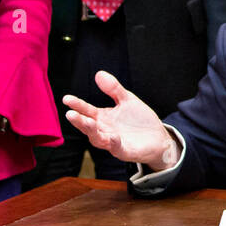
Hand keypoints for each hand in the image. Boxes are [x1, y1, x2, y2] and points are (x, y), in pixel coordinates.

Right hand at [63, 71, 179, 170]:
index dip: (77, 105)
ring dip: (92, 131)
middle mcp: (105, 131)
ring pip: (98, 139)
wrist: (159, 138)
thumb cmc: (140, 120)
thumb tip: (99, 74)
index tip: (66, 99)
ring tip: (87, 122)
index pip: (87, 111)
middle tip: (70, 114)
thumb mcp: (127, 100)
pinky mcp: (126, 151)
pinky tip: (112, 137)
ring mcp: (114, 142)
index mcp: (103, 118)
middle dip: (79, 121)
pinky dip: (114, 143)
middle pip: (88, 127)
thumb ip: (113, 89)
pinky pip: (117, 148)